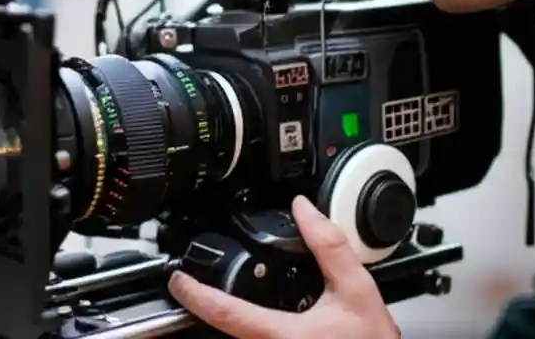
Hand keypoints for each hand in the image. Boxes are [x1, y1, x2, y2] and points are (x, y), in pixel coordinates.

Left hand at [168, 195, 400, 338]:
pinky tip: (256, 312)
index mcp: (282, 334)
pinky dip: (248, 326)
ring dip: (228, 316)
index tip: (177, 279)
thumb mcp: (357, 288)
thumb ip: (330, 246)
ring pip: (240, 336)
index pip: (225, 313)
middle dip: (208, 304)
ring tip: (218, 295)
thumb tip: (304, 209)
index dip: (195, 294)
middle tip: (191, 282)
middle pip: (226, 328)